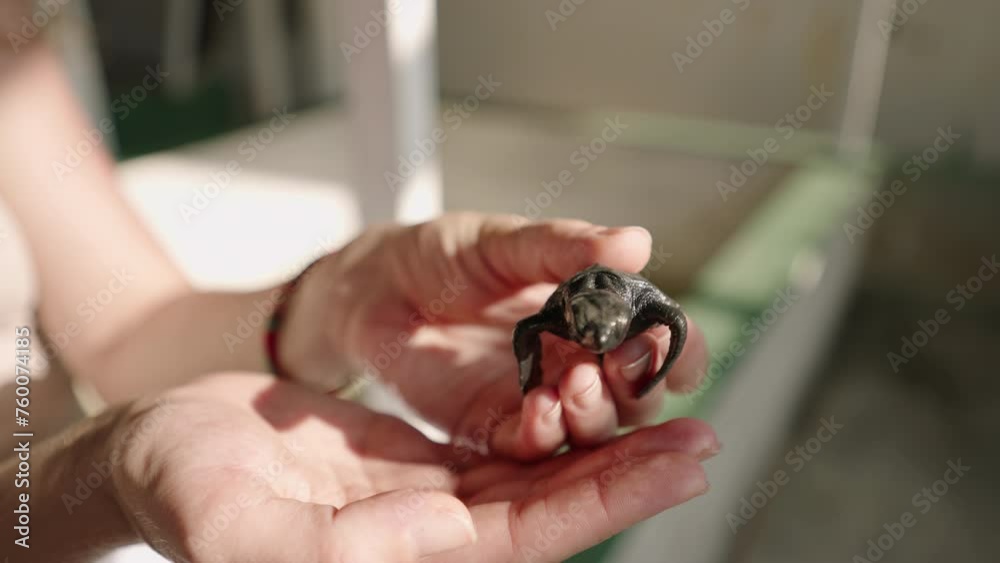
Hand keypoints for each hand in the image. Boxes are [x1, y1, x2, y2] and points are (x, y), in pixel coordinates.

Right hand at [110, 373, 717, 561]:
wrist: (153, 449)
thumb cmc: (177, 490)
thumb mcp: (233, 524)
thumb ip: (334, 549)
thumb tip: (446, 537)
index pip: (525, 542)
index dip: (605, 502)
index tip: (680, 460)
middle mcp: (427, 542)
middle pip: (547, 509)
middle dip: (626, 471)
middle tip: (702, 430)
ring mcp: (424, 503)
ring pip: (531, 474)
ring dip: (596, 442)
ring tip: (663, 406)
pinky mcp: (413, 466)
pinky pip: (494, 442)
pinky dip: (541, 417)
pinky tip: (579, 393)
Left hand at [282, 213, 708, 458]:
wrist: (373, 287)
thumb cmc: (442, 255)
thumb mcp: (503, 241)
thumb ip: (564, 246)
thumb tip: (635, 241)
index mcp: (595, 315)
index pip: (658, 343)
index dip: (676, 348)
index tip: (669, 341)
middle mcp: (578, 362)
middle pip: (637, 396)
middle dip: (638, 385)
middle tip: (618, 362)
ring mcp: (539, 398)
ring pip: (593, 430)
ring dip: (595, 413)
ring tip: (575, 382)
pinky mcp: (494, 428)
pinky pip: (533, 447)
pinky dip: (544, 433)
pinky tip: (538, 409)